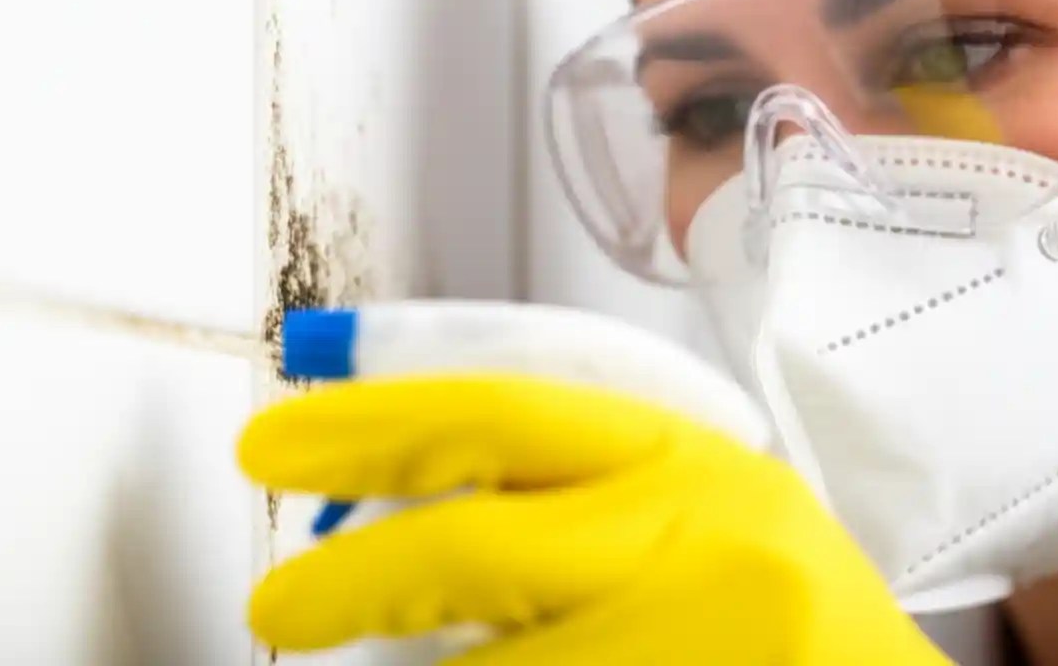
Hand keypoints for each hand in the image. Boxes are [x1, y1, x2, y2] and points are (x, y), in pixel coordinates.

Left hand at [239, 373, 949, 664]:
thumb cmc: (781, 609)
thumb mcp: (695, 511)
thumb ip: (575, 496)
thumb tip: (410, 502)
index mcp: (688, 462)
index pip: (502, 415)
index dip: (373, 424)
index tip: (277, 443)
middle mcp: (697, 543)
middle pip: (477, 546)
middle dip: (354, 579)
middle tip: (279, 606)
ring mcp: (701, 643)